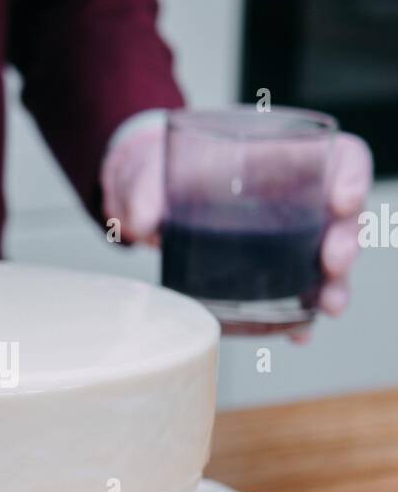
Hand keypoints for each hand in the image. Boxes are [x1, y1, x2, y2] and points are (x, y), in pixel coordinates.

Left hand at [100, 121, 372, 327]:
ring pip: (328, 260)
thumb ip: (144, 191)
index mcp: (279, 159)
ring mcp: (285, 238)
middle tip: (333, 263)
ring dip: (334, 285)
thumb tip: (140, 221)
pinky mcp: (268, 272)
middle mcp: (294, 198)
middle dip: (345, 241)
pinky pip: (296, 293)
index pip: (339, 158)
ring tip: (328, 307)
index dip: (351, 175)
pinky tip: (299, 334)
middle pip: (341, 216)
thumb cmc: (160, 171)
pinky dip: (301, 316)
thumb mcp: (147, 172)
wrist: (146, 199)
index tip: (342, 200)